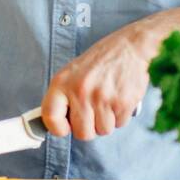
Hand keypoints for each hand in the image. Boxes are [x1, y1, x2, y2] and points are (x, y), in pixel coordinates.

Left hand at [42, 22, 151, 139]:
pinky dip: (120, 117)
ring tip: (107, 103)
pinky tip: (118, 100)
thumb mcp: (73, 72)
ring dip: (106, 122)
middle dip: (88, 128)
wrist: (130, 47)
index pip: (50, 117)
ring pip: (103, 131)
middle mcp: (80, 91)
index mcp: (62, 83)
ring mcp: (102, 98)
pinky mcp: (122, 103)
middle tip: (92, 115)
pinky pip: (120, 124)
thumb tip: (58, 121)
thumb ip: (64, 95)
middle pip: (81, 133)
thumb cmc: (101, 60)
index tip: (65, 127)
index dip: (57, 128)